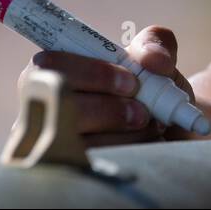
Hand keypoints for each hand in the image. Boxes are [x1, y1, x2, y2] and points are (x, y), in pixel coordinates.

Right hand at [15, 26, 200, 146]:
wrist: (168, 129)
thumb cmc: (150, 87)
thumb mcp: (155, 58)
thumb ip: (155, 43)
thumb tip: (152, 59)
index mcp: (55, 67)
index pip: (50, 64)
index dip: (93, 73)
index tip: (130, 82)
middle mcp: (43, 103)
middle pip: (59, 106)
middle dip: (108, 109)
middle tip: (141, 111)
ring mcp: (49, 138)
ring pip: (76, 139)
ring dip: (122, 133)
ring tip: (147, 125)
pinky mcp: (65, 165)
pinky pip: (89, 163)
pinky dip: (123, 151)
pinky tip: (140, 143)